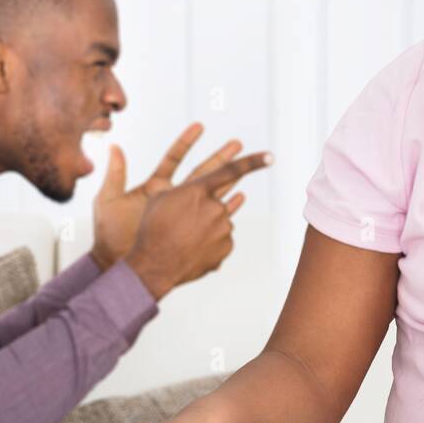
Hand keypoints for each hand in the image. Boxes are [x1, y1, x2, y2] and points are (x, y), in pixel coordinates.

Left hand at [91, 123, 248, 271]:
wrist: (115, 262)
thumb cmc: (109, 234)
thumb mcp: (108, 201)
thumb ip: (115, 175)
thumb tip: (114, 147)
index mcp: (155, 187)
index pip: (174, 159)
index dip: (186, 143)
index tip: (200, 126)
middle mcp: (172, 197)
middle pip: (201, 172)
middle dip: (220, 158)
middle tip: (236, 144)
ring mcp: (183, 214)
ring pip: (211, 192)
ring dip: (229, 179)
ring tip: (245, 166)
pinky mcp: (190, 231)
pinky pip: (213, 217)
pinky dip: (227, 207)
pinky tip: (239, 197)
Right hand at [123, 151, 272, 299]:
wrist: (154, 265)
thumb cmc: (153, 228)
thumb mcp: (159, 197)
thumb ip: (185, 186)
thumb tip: (202, 189)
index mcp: (198, 190)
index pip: (230, 171)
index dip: (252, 162)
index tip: (271, 157)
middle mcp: (215, 207)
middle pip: (221, 200)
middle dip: (212, 206)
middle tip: (191, 219)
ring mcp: (223, 228)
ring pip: (221, 219)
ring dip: (208, 224)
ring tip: (184, 236)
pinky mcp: (226, 246)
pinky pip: (222, 238)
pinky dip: (211, 241)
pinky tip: (193, 247)